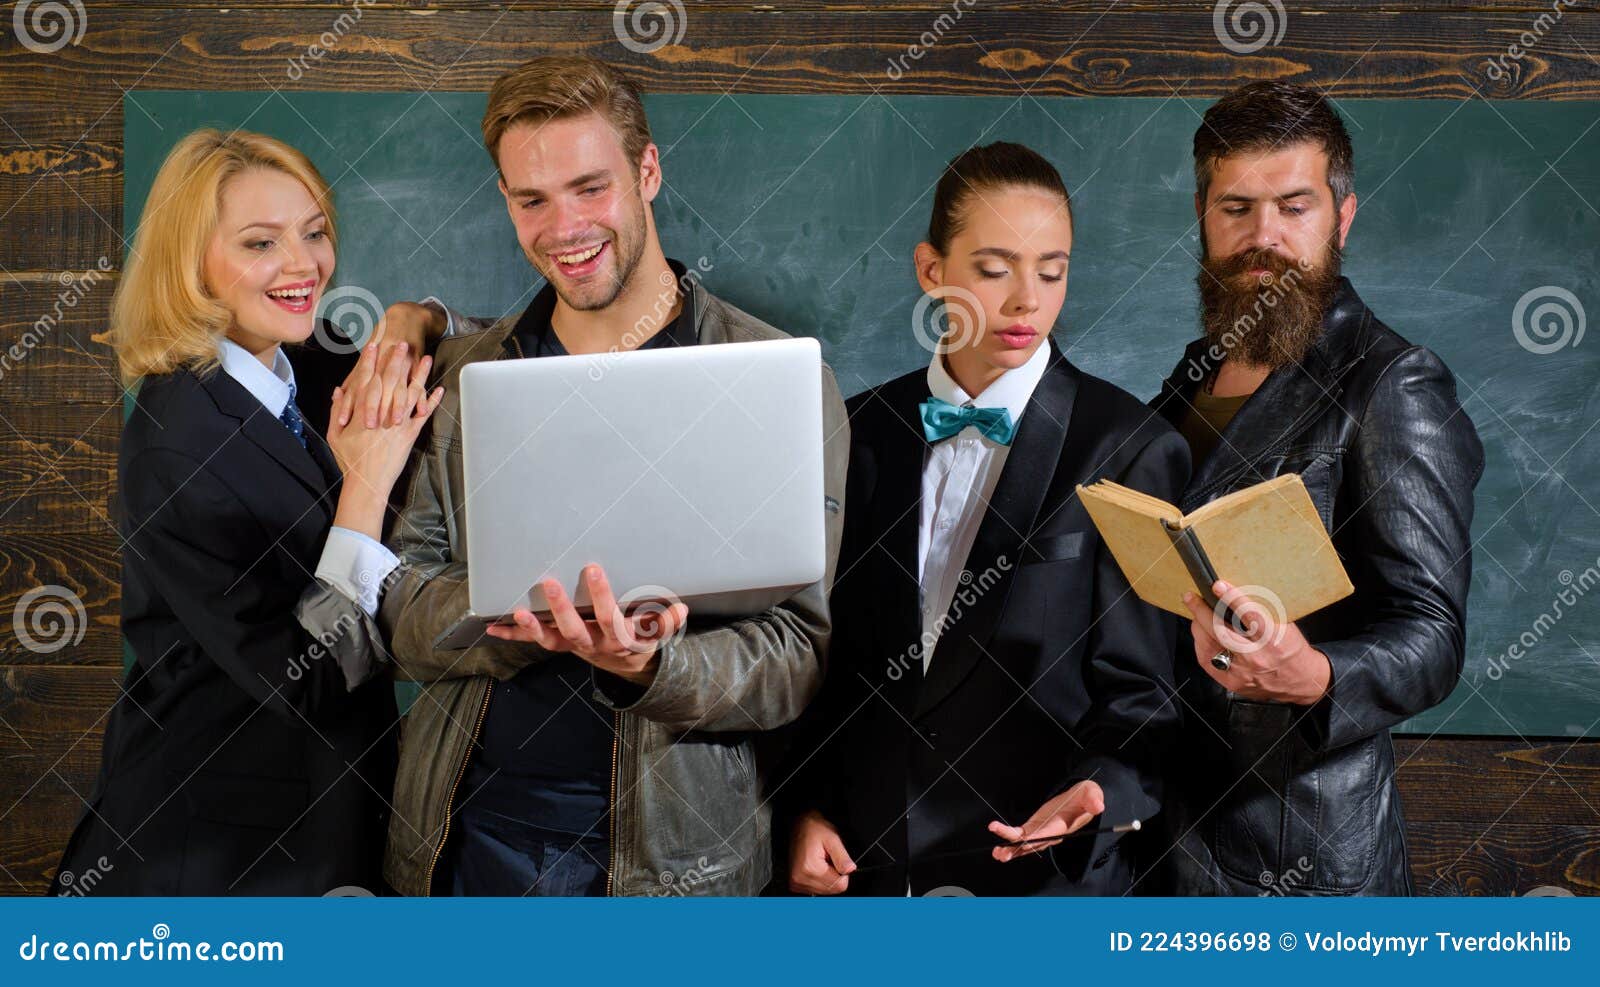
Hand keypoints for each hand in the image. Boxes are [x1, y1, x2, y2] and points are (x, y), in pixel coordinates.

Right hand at [327, 343, 443, 539]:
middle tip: (403, 342)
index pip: (366, 380)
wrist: (367, 483)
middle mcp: (380, 414)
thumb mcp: (335, 435)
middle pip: (390, 381)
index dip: (370, 361)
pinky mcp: (410, 435)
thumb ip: (337, 411)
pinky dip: (432, 402)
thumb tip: (339, 391)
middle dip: (396, 360)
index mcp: (361, 412)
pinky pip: (423, 415)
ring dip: (419, 375)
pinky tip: (440, 389)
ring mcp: (397, 424)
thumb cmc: (349, 460)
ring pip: (409, 394)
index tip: (373, 345)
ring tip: (426, 358)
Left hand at [334, 301, 445, 428]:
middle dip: (373, 408)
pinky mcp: (417, 366)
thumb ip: (352, 380)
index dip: (349, 405)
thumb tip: (338, 395)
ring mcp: (401, 366)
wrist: (404, 319)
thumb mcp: (365, 360)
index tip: (344, 421)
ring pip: (398, 389)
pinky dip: (423, 397)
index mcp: (368, 366)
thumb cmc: (382, 342)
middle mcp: (382, 366)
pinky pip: (420, 384)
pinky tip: (421, 411)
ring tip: (395, 422)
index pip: (356, 389)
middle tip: (370, 426)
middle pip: (376, 390)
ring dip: (397, 406)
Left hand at [484, 565, 688, 685]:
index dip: (602, 596)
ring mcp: (574, 646)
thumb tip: (681, 609)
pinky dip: (513, 635)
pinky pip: (534, 642)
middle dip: (561, 609)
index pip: (610, 617)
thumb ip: (665, 622)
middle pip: (575, 630)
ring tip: (518, 613)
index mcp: (618, 638)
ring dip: (531, 628)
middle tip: (549, 583)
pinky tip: (492, 628)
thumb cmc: (640, 639)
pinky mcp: (560, 644)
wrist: (626, 665)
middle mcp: (593, 644)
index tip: (594, 569)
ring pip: (550, 640)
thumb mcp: (656, 633)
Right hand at [788, 809, 854, 894]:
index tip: (837, 860)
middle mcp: (801, 879)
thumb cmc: (814, 829)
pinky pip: (815, 890)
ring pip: (824, 891)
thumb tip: (851, 870)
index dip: (844, 873)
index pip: (840, 886)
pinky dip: (819, 880)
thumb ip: (843, 857)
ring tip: (821, 861)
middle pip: (832, 890)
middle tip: (828, 859)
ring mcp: (796, 883)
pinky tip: (815, 867)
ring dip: (826, 878)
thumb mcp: (833, 838)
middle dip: (834, 875)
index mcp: (811, 868)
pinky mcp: (795, 884)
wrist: (798, 826)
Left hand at [987, 779, 1104, 861]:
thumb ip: (1093, 800)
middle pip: (1032, 843)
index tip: (1022, 840)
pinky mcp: (1034, 827)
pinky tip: (998, 842)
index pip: (1048, 834)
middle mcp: (1050, 833)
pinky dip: (1009, 837)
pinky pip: (1020, 835)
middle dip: (1017, 849)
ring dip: (1010, 849)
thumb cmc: (1086, 797)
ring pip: (1024, 844)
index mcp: (1062, 827)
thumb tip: (1098, 805)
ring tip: (997, 853)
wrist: (1081, 799)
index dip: (1035, 838)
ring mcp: (1041, 832)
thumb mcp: (1091, 794)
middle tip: (1002, 853)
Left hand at [1182, 579, 1330, 704]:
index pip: (1248, 615)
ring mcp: (1241, 672)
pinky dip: (1201, 644)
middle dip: (1201, 611)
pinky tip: (1200, 634)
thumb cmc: (1291, 650)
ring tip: (1195, 614)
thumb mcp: (1284, 626)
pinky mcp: (1231, 683)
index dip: (1231, 598)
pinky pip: (1207, 661)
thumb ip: (1261, 613)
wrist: (1302, 681)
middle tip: (1191, 597)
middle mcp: (1255, 657)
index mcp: (1272, 639)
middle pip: (1220, 631)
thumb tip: (1235, 594)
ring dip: (1198, 626)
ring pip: (1209, 645)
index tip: (1217, 585)